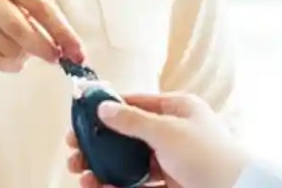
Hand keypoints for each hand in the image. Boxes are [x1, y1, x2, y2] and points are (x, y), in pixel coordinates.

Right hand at [0, 0, 84, 88]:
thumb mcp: (18, 9)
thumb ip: (44, 25)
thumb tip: (71, 51)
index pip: (42, 7)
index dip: (63, 31)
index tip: (79, 52)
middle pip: (22, 28)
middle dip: (43, 47)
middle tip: (55, 59)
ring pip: (10, 48)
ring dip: (21, 57)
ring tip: (16, 50)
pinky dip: (7, 65)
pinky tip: (1, 56)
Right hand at [66, 93, 247, 187]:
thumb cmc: (208, 156)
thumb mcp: (167, 131)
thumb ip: (132, 121)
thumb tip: (103, 107)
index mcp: (178, 109)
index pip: (136, 103)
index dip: (107, 110)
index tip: (80, 118)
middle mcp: (174, 133)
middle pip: (128, 136)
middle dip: (99, 145)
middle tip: (73, 153)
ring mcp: (173, 161)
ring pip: (130, 163)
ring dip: (104, 169)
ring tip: (82, 176)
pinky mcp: (172, 186)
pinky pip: (139, 185)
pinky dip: (119, 187)